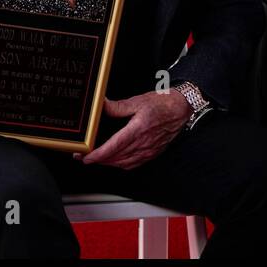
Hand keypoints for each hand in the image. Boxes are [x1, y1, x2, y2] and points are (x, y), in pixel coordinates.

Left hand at [77, 91, 191, 168]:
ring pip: (123, 163)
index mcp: (138, 129)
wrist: (181, 108)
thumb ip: (117, 106)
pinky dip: (121, 165)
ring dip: (108, 163)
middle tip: (85, 156)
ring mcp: (148, 150)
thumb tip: (102, 105)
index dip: (97, 155)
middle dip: (98, 159)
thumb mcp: (138, 101)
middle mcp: (143, 143)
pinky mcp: (152, 153)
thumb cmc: (163, 104)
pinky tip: (116, 161)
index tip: (86, 157)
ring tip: (98, 159)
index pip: (113, 147)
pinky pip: (133, 164)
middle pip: (115, 158)